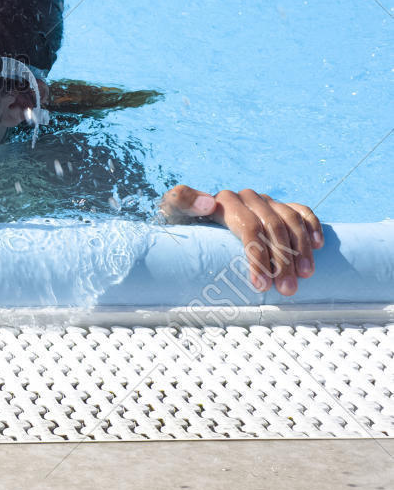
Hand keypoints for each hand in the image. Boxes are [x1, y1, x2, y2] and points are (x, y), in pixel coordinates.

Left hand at [160, 184, 322, 295]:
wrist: (187, 218)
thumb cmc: (180, 223)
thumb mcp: (170, 212)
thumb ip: (181, 201)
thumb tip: (209, 203)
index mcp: (224, 202)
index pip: (248, 228)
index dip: (258, 256)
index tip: (261, 285)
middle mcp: (247, 198)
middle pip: (273, 228)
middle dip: (282, 261)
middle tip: (287, 290)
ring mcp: (264, 201)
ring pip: (290, 221)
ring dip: (301, 250)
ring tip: (304, 277)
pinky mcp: (277, 205)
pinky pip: (301, 210)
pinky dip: (312, 225)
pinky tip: (319, 245)